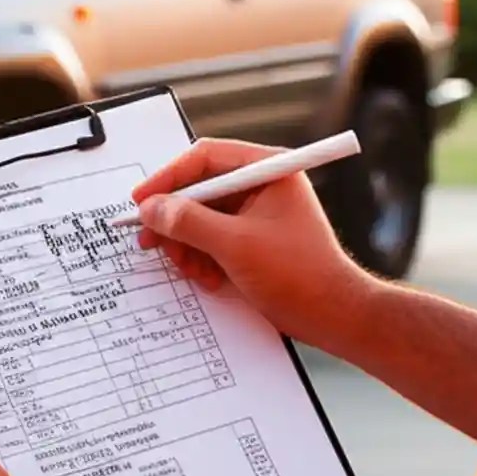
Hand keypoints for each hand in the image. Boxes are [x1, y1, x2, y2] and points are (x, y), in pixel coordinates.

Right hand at [132, 138, 371, 352]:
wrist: (334, 317)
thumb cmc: (301, 275)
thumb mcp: (235, 245)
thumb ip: (188, 222)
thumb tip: (151, 208)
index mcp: (268, 170)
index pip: (205, 158)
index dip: (168, 178)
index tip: (142, 200)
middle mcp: (261, 185)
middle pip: (199, 189)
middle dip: (175, 220)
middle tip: (151, 240)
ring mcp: (256, 213)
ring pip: (200, 218)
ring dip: (187, 245)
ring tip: (189, 269)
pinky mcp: (252, 239)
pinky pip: (211, 239)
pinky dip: (202, 258)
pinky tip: (209, 277)